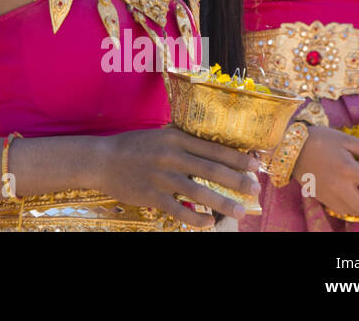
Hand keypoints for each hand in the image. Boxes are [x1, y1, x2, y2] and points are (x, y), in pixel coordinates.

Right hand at [98, 126, 261, 227]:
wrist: (102, 160)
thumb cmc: (134, 147)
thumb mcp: (160, 136)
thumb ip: (184, 141)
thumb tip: (213, 149)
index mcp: (176, 139)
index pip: (214, 149)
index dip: (238, 158)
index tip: (256, 166)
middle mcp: (171, 156)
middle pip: (212, 170)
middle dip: (238, 181)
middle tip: (255, 190)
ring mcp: (161, 177)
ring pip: (200, 192)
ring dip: (223, 203)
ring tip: (241, 212)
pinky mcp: (151, 195)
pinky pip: (179, 209)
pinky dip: (196, 218)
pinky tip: (208, 222)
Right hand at [291, 126, 358, 217]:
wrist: (290, 146)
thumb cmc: (320, 139)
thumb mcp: (345, 138)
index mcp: (347, 168)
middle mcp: (338, 185)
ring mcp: (328, 193)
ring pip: (352, 210)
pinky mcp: (320, 196)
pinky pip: (340, 209)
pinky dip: (350, 206)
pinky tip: (351, 196)